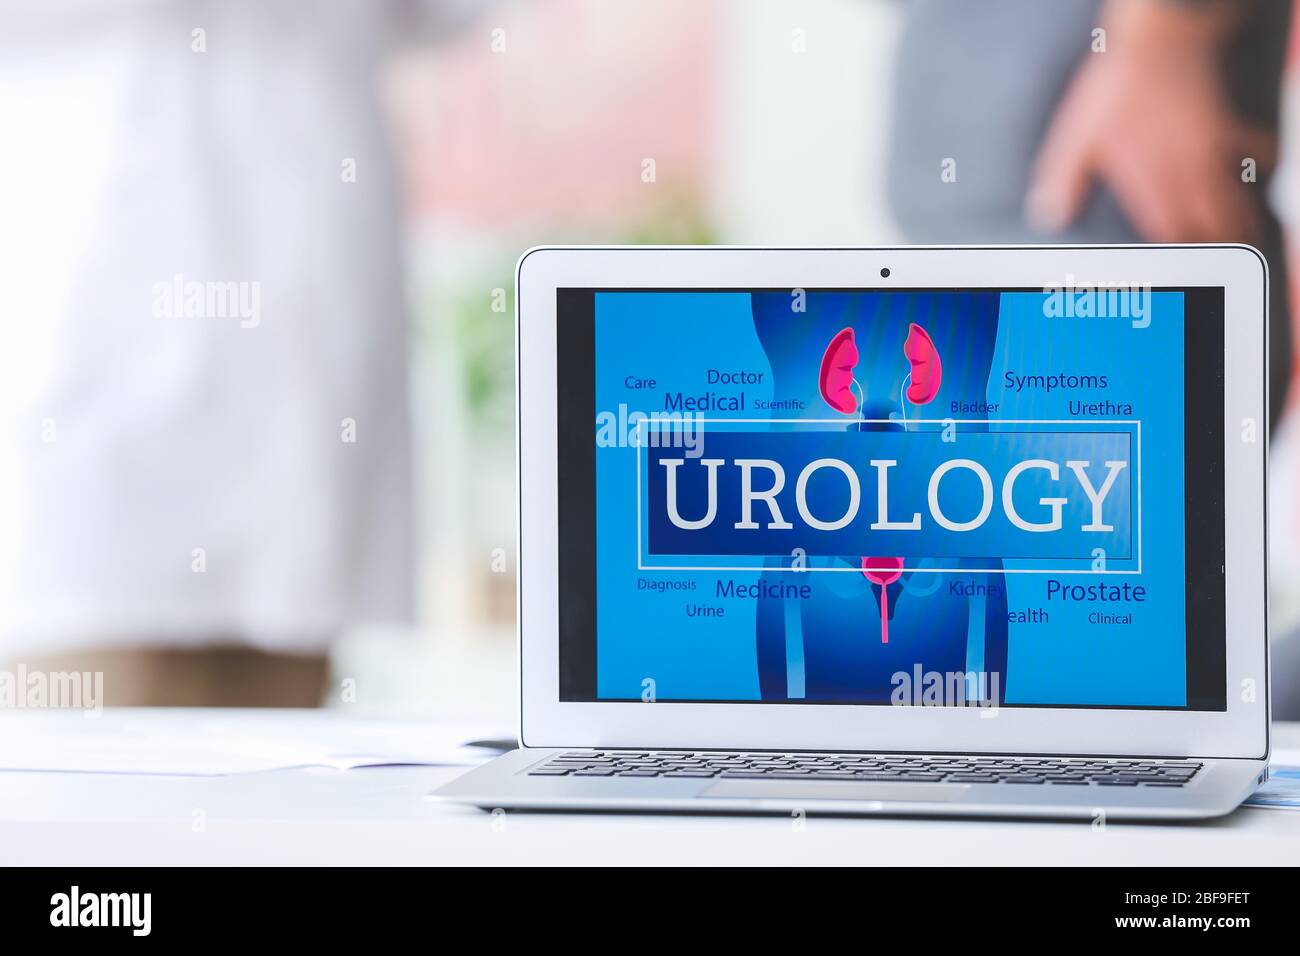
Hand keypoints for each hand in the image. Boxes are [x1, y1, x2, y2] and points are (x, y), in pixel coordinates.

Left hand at [1027, 0, 1274, 241]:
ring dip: (1240, 222)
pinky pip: (1257, 153)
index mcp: (1150, 182)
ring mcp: (1212, 152)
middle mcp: (1186, 172)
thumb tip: (1050, 216)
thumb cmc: (1115, 88)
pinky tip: (1258, 174)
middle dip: (1217, 247)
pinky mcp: (1227, 127)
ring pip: (1237, 200)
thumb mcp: (1076, 138)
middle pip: (1214, 225)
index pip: (1170, 234)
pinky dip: (1262, 167)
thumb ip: (1063, 181)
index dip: (1175, 254)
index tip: (1176, 266)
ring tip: (1242, 237)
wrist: (1159, 39)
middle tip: (1218, 260)